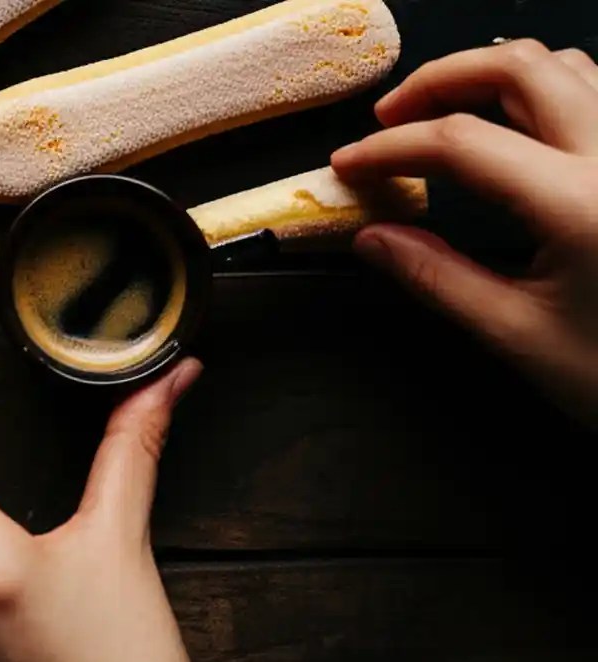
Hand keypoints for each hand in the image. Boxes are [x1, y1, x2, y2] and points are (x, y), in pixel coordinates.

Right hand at [332, 39, 597, 427]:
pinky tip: (514, 123)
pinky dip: (544, 90)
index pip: (461, 143)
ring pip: (566, 67)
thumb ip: (438, 279)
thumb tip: (372, 239)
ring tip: (444, 114)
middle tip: (390, 120)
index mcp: (578, 202)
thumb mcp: (520, 335)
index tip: (346, 166)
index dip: (390, 148)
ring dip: (494, 75)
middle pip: (518, 67)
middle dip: (439, 81)